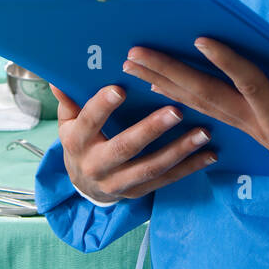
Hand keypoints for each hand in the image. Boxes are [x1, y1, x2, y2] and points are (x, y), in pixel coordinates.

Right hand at [48, 82, 216, 202]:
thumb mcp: (68, 123)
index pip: (89, 122)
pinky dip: (190, 168)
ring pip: (151, 167)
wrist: (84, 187)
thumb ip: (69, 100)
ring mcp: (119, 183)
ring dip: (180, 150)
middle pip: (125, 148)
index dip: (102, 106)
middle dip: (151, 129)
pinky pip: (166, 181)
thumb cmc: (81, 142)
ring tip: (203, 132)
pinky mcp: (139, 193)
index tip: (120, 88)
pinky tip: (209, 154)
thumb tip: (59, 75)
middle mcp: (97, 166)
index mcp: (78, 142)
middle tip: (176, 110)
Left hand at [122, 39, 268, 225]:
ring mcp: (250, 129)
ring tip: (135, 65)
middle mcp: (255, 124)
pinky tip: (163, 90)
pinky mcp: (252, 130)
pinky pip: (209, 111)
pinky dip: (182, 97)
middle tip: (133, 52)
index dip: (227, 62)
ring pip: (201, 102)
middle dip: (169, 72)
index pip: (249, 86)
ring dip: (166, 82)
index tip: (200, 39)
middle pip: (206, 95)